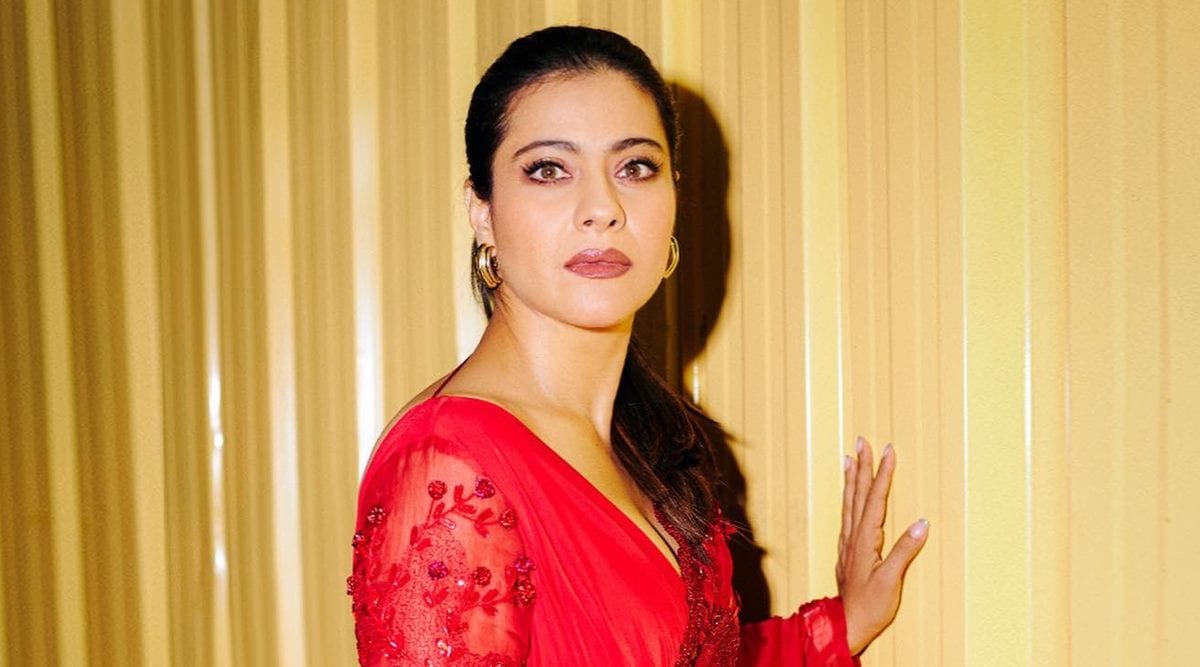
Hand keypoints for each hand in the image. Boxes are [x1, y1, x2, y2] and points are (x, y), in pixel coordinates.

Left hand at [836, 437, 927, 655]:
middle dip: (862, 465)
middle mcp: (853, 536)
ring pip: (849, 501)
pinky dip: (848, 497)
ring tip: (850, 457)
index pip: (875, 499)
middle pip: (857, 493)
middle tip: (862, 441)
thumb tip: (922, 523)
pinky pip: (847, 514)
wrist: (847, 624)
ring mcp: (848, 542)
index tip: (887, 450)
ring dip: (851, 478)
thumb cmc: (870, 605)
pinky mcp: (848, 550)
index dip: (882, 473)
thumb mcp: (891, 580)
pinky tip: (849, 493)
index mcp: (865, 539)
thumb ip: (905, 550)